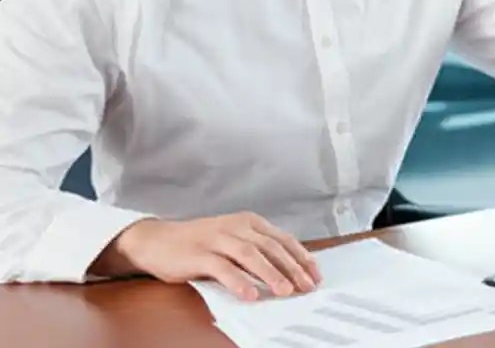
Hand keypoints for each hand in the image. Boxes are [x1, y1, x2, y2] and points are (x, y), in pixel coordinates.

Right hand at [91, 213, 321, 300]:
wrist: (157, 240)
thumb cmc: (200, 244)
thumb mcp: (233, 242)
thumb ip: (257, 253)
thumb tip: (288, 274)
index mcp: (249, 222)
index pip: (283, 240)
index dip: (301, 257)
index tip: (315, 275)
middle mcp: (236, 226)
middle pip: (271, 247)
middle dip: (292, 268)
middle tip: (306, 287)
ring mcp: (217, 238)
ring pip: (250, 254)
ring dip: (270, 274)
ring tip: (285, 291)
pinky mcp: (198, 253)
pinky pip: (222, 268)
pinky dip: (239, 281)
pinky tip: (250, 295)